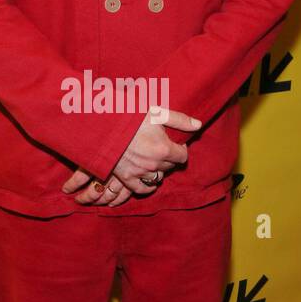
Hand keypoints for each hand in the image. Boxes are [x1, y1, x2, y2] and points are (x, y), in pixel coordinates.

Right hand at [61, 106, 201, 205]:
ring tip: (153, 159)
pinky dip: (147, 185)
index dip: (181, 148)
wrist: (102, 126)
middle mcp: (154, 164)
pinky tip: (147, 178)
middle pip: (171, 166)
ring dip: (159, 169)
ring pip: (158, 177)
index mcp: (163, 149)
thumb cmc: (129, 116)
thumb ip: (179, 120)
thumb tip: (198, 125)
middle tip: (162, 146)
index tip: (174, 141)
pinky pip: (141, 189)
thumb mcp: (156, 112)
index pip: (183, 156)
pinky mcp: (126, 177)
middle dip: (170, 157)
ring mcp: (140, 172)